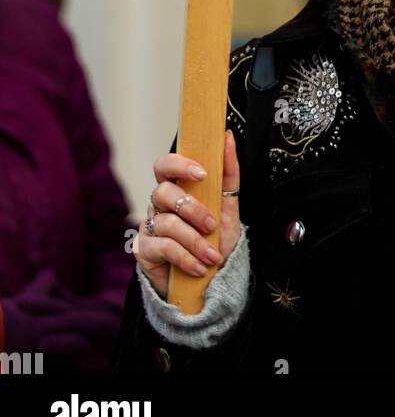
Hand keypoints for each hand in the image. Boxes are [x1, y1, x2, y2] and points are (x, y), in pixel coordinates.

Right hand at [133, 130, 240, 300]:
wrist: (211, 279)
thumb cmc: (216, 238)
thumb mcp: (228, 206)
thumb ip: (228, 172)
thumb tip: (227, 136)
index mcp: (177, 187)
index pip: (164, 164)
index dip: (179, 164)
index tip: (202, 174)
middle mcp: (158, 204)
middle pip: (163, 192)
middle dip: (192, 209)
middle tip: (212, 225)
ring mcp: (149, 226)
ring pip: (167, 222)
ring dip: (195, 240)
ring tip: (212, 256)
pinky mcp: (144, 249)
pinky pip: (163, 247)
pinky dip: (186, 257)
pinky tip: (199, 267)